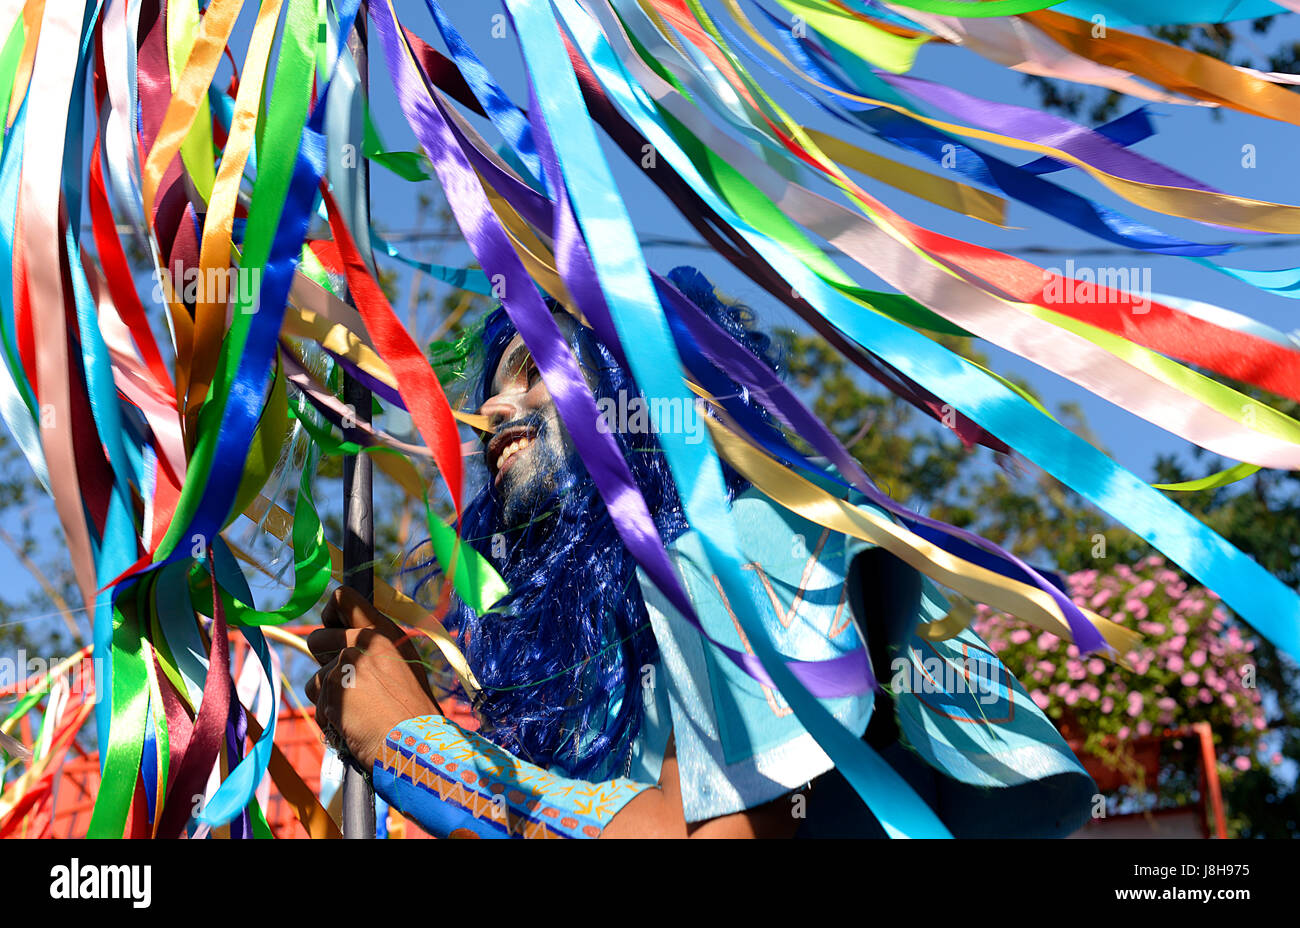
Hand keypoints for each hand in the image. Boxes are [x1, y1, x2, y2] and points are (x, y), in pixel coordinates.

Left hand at [305, 587, 441, 768]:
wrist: (418, 743)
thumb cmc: (412, 711)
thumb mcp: (402, 665)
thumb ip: (375, 648)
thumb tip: (341, 642)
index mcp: (385, 631)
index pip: (343, 597)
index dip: (331, 614)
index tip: (335, 630)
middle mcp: (366, 640)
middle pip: (316, 637)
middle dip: (322, 661)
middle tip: (347, 682)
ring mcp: (348, 662)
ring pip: (315, 675)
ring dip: (329, 695)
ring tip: (358, 710)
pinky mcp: (334, 687)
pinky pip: (317, 700)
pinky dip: (330, 716)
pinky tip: (354, 723)